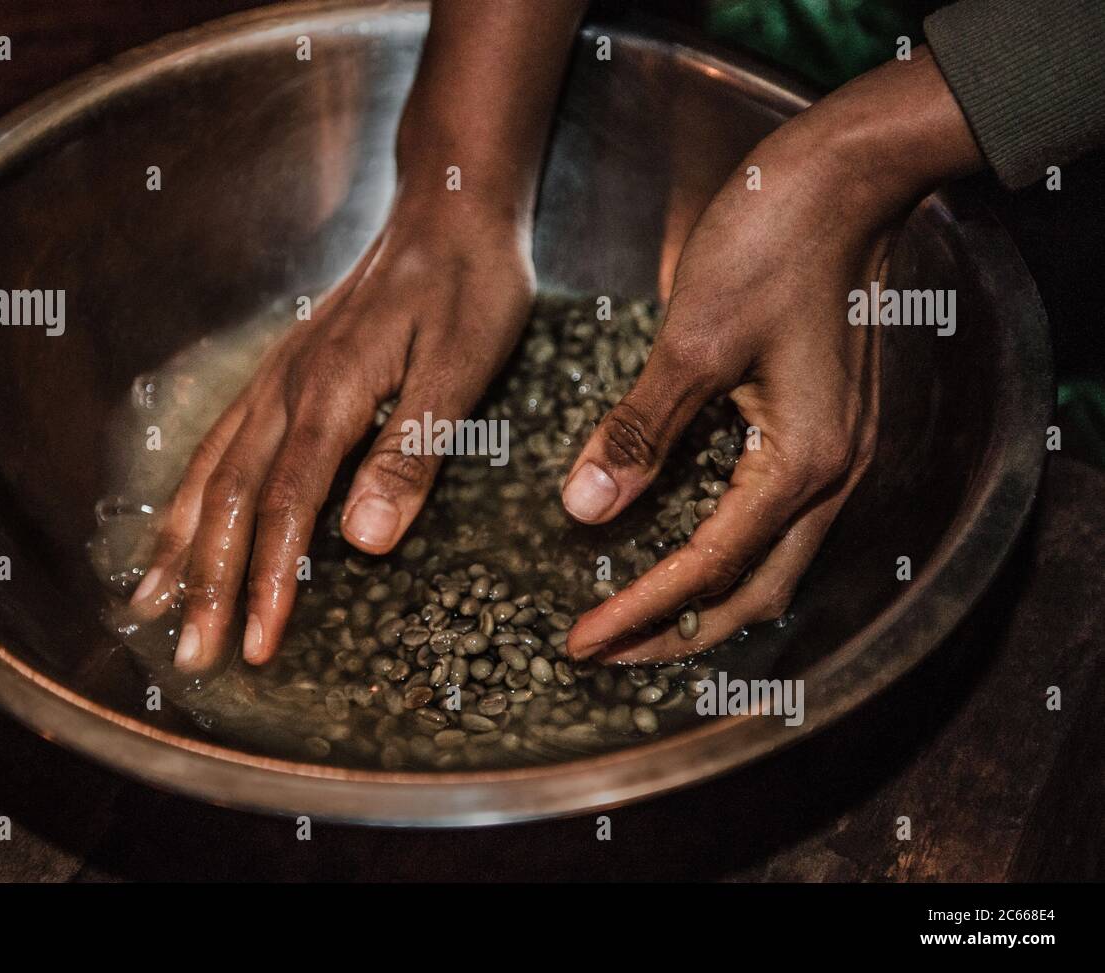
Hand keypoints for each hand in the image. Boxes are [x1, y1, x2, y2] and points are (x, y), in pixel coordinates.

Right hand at [131, 195, 533, 672]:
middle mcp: (286, 391)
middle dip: (208, 584)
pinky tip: (178, 521)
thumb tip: (365, 540)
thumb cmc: (468, 287)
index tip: (255, 650)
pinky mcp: (282, 375)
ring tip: (147, 607)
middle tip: (190, 658)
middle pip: (232, 501)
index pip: (287, 509)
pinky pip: (219, 443)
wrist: (447, 210)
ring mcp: (276, 380)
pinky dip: (190, 494)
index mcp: (329, 395)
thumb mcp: (461, 367)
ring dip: (181, 545)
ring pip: (211, 473)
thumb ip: (411, 449)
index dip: (268, 583)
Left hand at [561, 49, 982, 663]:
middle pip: (755, 592)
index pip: (709, 569)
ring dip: (706, 602)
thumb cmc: (771, 246)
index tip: (581, 643)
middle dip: (678, 633)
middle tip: (604, 653)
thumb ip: (641, 432)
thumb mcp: (692, 341)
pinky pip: (774, 521)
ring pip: (772, 564)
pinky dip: (725, 553)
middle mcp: (830, 474)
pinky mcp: (822, 431)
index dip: (640, 612)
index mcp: (803, 462)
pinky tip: (679, 547)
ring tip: (636, 619)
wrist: (842, 181)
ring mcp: (834, 454)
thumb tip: (585, 512)